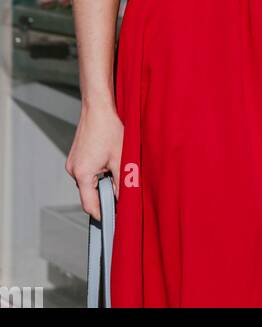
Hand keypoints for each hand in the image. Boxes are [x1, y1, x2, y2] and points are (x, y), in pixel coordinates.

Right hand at [66, 101, 123, 220]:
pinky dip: (98, 171)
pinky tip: (109, 159)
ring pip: (89, 182)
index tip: (114, 219)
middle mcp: (73, 170)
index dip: (103, 213)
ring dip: (102, 181)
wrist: (98, 107)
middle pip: (89, 194)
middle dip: (105, 194)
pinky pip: (87, 171)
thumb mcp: (120, 158)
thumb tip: (123, 200)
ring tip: (116, 166)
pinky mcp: (76, 156)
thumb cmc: (109, 128)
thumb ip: (121, 182)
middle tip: (122, 189)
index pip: (90, 205)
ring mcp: (73, 162)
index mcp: (83, 174)